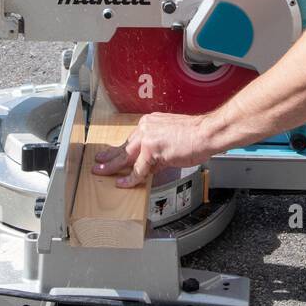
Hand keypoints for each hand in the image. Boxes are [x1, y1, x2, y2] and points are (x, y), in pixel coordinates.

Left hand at [91, 113, 218, 187]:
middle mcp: (146, 127)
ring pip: (125, 156)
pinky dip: (130, 178)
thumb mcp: (171, 139)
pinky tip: (122, 182)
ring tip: (101, 171)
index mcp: (150, 123)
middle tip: (98, 161)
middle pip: (124, 145)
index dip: (122, 150)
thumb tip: (150, 166)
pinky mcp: (151, 150)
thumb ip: (157, 151)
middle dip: (110, 156)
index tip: (114, 154)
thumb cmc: (195, 137)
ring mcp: (147, 138)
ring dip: (112, 166)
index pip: (132, 139)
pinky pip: (138, 169)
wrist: (206, 134)